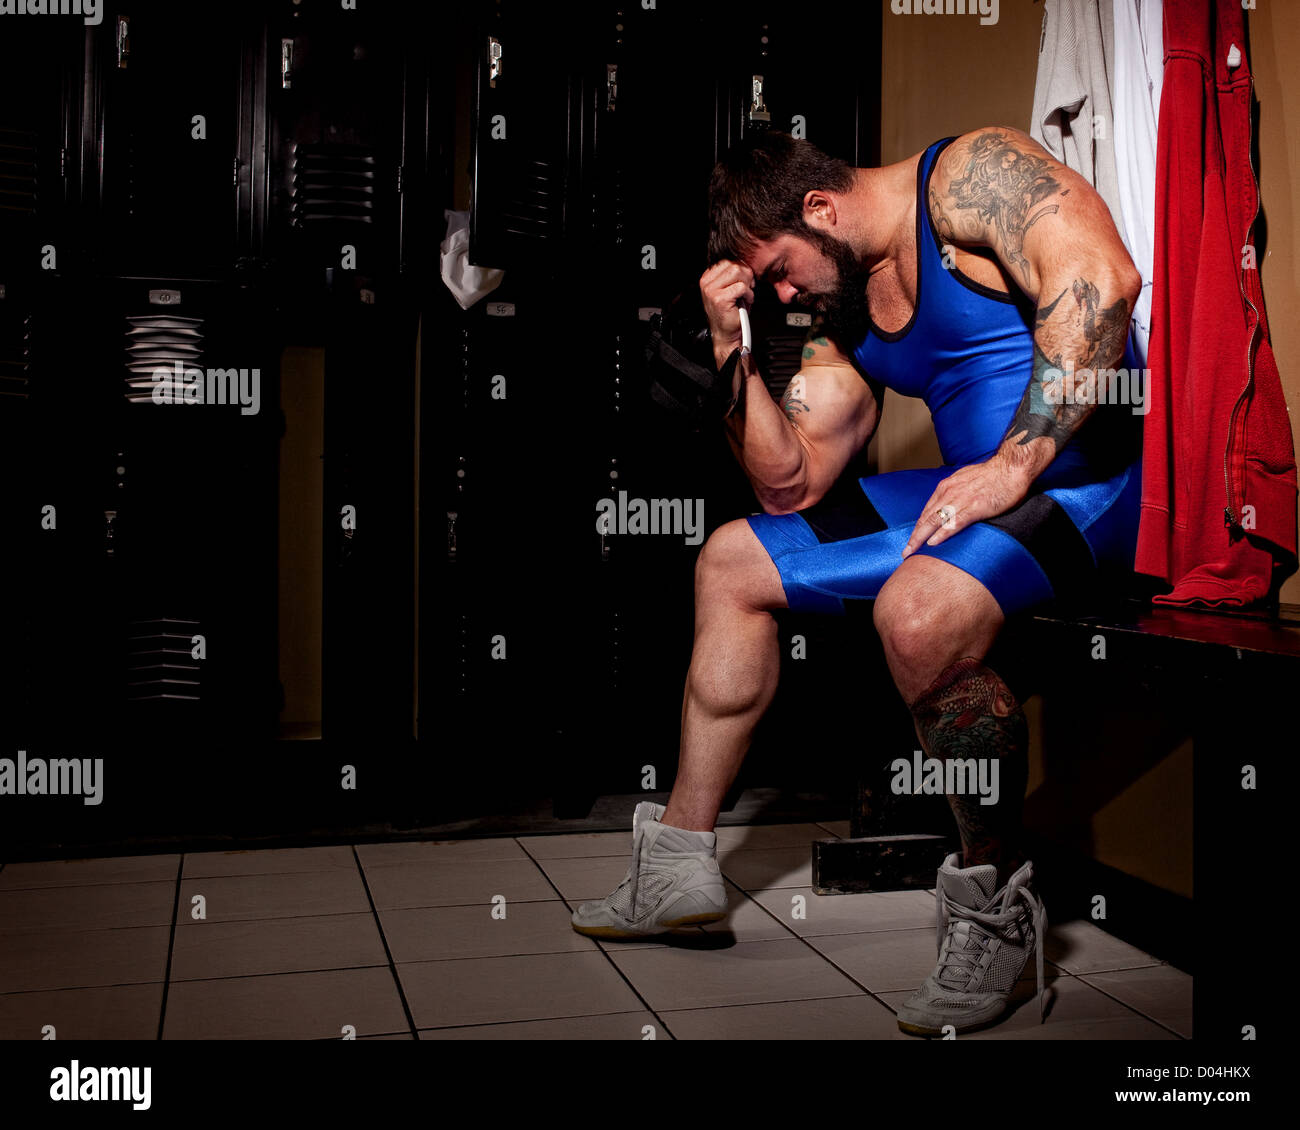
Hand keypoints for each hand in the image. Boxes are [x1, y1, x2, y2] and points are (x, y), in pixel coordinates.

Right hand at [700, 260, 753, 366]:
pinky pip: (741, 287)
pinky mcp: (720, 299)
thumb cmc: (730, 312)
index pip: (728, 261)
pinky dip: (748, 294)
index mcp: (707, 278)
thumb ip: (733, 275)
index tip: (745, 281)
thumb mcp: (728, 289)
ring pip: (738, 272)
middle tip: (748, 288)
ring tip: (746, 295)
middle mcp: (706, 283)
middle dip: (746, 276)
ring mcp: (711, 290)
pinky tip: (745, 302)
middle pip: (734, 265)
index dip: (740, 269)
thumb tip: (745, 264)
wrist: (726, 334)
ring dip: (747, 284)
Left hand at [901, 457, 1031, 557]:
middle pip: (926, 518)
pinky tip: (933, 543)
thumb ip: (955, 492)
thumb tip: (949, 504)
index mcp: (946, 487)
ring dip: (921, 538)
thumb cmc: (992, 474)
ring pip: (935, 521)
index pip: (927, 511)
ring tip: (912, 551)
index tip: (912, 539)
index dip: (918, 527)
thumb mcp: (965, 479)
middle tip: (905, 551)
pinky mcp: (974, 507)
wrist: (1011, 466)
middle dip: (914, 536)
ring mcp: (961, 500)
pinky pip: (954, 522)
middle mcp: (949, 493)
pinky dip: (942, 534)